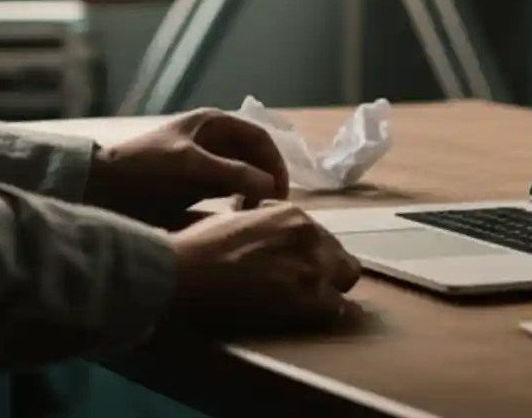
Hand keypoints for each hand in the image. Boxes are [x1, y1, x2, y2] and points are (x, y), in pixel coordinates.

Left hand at [87, 108, 288, 223]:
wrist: (101, 188)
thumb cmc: (145, 169)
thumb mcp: (190, 167)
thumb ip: (232, 174)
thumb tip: (270, 187)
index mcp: (214, 123)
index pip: (260, 139)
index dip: (275, 164)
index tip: (280, 192)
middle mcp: (213, 139)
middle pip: (255, 158)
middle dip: (266, 180)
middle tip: (269, 208)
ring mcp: (204, 161)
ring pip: (244, 174)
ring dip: (252, 192)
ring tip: (250, 213)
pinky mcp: (195, 183)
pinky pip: (228, 189)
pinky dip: (237, 201)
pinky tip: (233, 216)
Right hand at [168, 203, 361, 330]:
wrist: (186, 272)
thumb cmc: (201, 245)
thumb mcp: (240, 216)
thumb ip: (264, 218)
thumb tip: (264, 218)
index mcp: (294, 215)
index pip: (322, 236)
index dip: (313, 253)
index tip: (300, 264)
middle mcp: (311, 237)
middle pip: (342, 258)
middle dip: (330, 270)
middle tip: (310, 285)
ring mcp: (312, 268)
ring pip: (345, 281)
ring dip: (329, 290)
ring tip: (309, 302)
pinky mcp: (307, 299)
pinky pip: (335, 308)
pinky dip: (322, 312)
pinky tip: (305, 316)